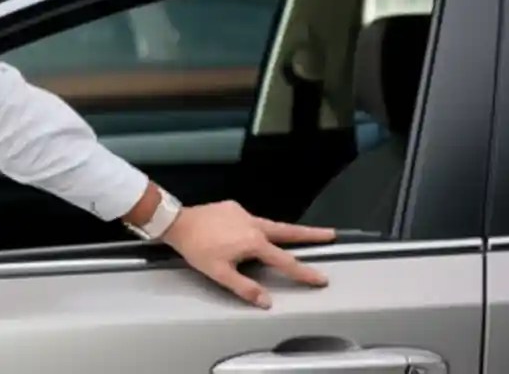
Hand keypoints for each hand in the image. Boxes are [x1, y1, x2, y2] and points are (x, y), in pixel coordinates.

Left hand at [161, 200, 335, 308]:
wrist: (177, 222)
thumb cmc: (197, 248)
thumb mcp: (219, 273)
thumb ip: (244, 287)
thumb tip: (266, 300)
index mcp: (253, 242)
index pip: (285, 261)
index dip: (304, 272)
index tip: (321, 278)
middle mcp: (253, 224)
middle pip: (288, 232)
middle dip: (310, 234)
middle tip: (330, 234)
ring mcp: (243, 213)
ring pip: (270, 224)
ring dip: (285, 230)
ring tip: (297, 235)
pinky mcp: (233, 207)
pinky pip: (249, 219)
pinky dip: (255, 227)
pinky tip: (249, 233)